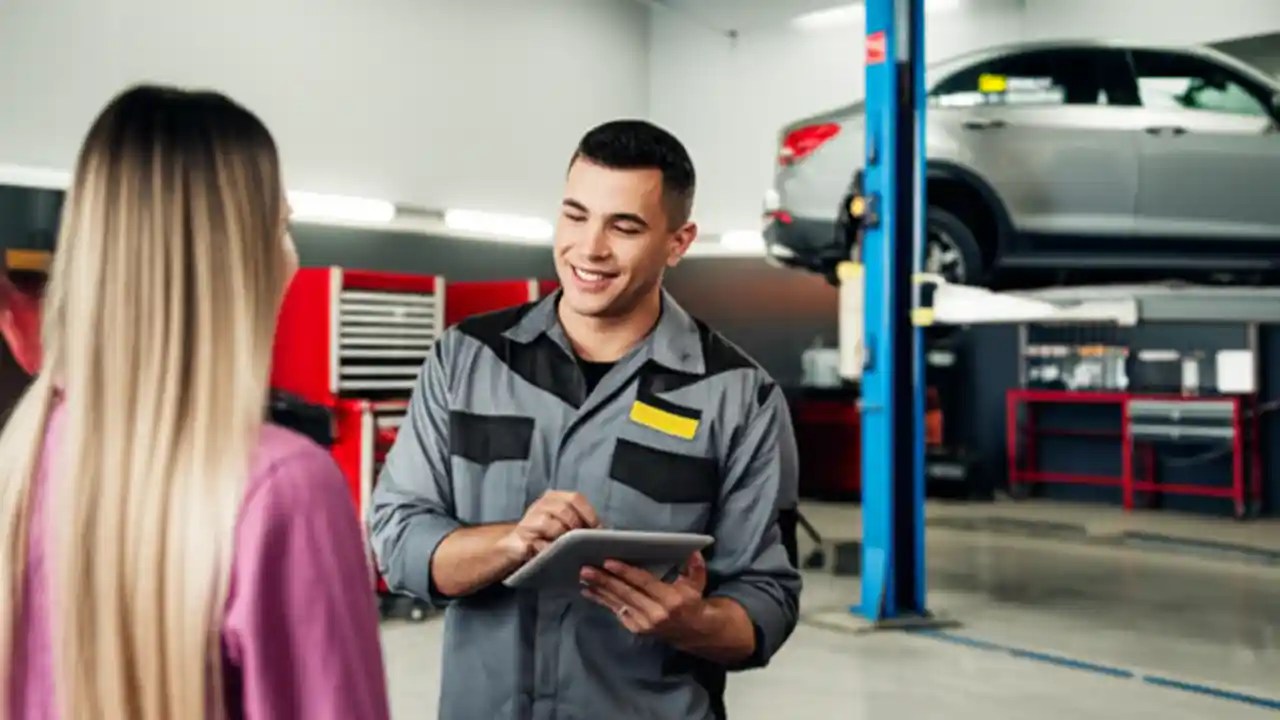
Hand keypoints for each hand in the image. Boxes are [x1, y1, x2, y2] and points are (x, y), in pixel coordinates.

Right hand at [500, 490, 599, 562]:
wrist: (514, 547)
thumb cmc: (544, 536)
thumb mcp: (562, 524)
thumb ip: (579, 522)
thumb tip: (604, 530)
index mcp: (553, 497)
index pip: (576, 498)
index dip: (589, 513)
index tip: (599, 529)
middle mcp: (541, 504)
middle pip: (567, 510)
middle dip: (578, 527)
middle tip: (584, 542)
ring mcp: (530, 519)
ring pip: (555, 526)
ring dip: (564, 539)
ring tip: (568, 549)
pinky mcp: (522, 537)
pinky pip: (541, 543)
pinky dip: (550, 549)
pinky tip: (553, 554)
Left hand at [579, 551, 708, 641]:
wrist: (691, 631)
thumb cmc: (691, 601)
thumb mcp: (698, 584)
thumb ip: (695, 568)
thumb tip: (694, 551)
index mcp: (670, 599)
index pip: (644, 583)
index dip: (626, 572)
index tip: (608, 562)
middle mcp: (655, 613)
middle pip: (626, 593)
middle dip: (605, 581)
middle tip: (586, 569)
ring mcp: (644, 623)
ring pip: (618, 603)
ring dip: (599, 590)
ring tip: (583, 579)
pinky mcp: (636, 629)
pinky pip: (617, 612)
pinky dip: (603, 601)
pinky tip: (590, 592)